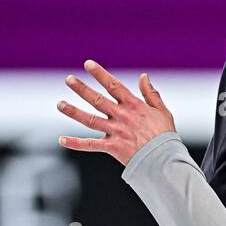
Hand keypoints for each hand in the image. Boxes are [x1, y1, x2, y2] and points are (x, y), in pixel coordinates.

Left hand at [57, 60, 175, 164]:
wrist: (165, 161)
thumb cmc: (165, 137)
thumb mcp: (162, 112)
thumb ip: (151, 94)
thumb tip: (144, 76)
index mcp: (133, 106)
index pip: (113, 85)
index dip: (100, 74)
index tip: (88, 64)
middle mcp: (121, 116)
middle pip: (97, 100)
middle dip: (81, 89)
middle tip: (68, 79)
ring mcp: (115, 132)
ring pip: (89, 120)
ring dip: (73, 111)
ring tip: (60, 104)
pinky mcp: (112, 148)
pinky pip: (90, 145)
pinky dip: (75, 143)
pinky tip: (62, 140)